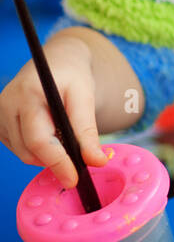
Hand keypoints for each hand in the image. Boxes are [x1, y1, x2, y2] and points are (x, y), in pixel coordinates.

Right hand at [0, 34, 108, 187]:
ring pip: (23, 154)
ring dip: (46, 156)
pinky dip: (36, 150)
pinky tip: (48, 134)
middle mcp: (8, 104)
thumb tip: (96, 161)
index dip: (57, 163)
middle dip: (55, 161)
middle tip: (77, 161)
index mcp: (29, 94)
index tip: (74, 179)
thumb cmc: (71, 76)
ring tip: (63, 137)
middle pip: (29, 151)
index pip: (39, 140)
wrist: (57, 62)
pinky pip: (18, 149)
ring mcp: (0, 114)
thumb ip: (88, 131)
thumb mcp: (85, 97)